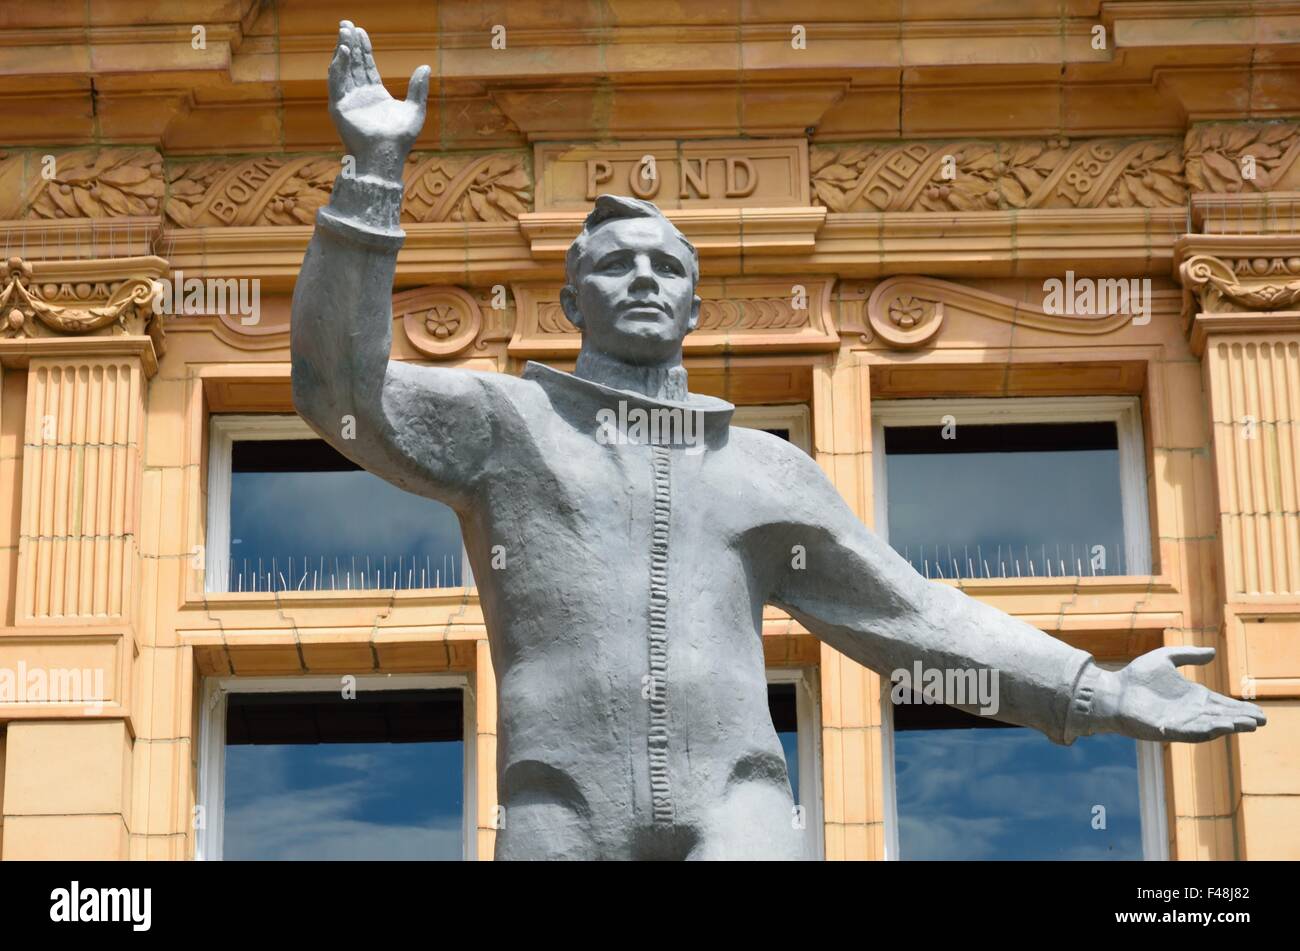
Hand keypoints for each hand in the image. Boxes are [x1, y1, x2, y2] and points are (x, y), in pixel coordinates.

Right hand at [328, 20, 429, 182]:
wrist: (386, 155)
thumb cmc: (401, 139)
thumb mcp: (415, 110)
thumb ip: (418, 88)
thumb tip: (425, 66)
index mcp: (375, 95)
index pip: (366, 66)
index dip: (364, 48)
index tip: (361, 30)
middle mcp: (359, 96)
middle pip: (353, 63)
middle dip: (350, 43)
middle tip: (346, 23)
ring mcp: (348, 101)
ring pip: (342, 69)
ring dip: (342, 49)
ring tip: (344, 32)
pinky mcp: (339, 107)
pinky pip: (336, 82)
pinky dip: (339, 66)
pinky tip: (344, 52)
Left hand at [1095, 646, 1266, 741]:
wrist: (1111, 690)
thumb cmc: (1135, 676)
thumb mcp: (1165, 658)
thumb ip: (1188, 655)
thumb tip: (1213, 652)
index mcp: (1192, 697)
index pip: (1221, 704)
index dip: (1239, 708)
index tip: (1259, 712)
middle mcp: (1189, 711)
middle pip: (1221, 716)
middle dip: (1240, 719)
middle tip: (1261, 720)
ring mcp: (1179, 721)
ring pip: (1210, 726)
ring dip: (1228, 725)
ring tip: (1247, 725)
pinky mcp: (1167, 729)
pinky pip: (1191, 732)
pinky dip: (1207, 730)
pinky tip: (1221, 727)